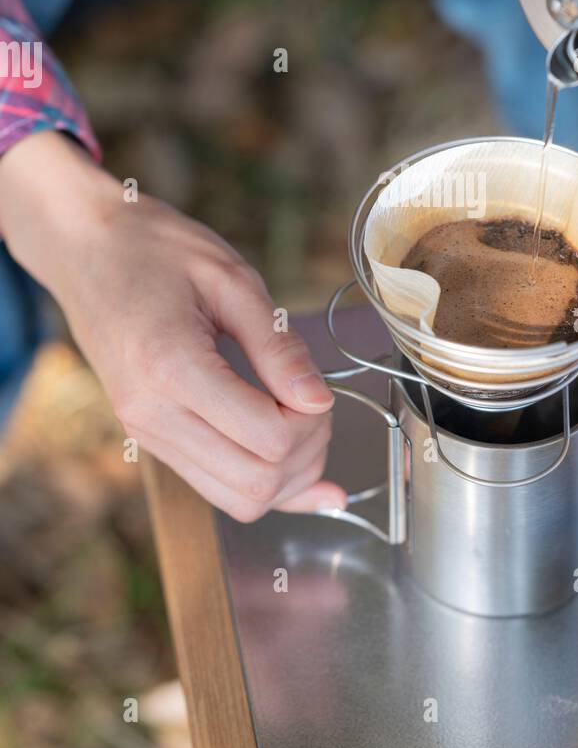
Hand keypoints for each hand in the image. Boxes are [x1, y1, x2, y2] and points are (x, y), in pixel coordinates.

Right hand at [0, 132, 344, 522]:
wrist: (86, 248)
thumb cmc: (158, 250)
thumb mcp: (231, 279)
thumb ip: (278, 346)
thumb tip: (320, 401)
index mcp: (172, 369)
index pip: (268, 439)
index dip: (311, 420)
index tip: (315, 384)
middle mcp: (152, 415)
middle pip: (257, 484)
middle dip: (306, 451)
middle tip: (313, 401)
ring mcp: (146, 432)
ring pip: (239, 499)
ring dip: (287, 472)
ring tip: (298, 418)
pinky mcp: (149, 436)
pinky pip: (216, 486)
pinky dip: (263, 482)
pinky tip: (297, 466)